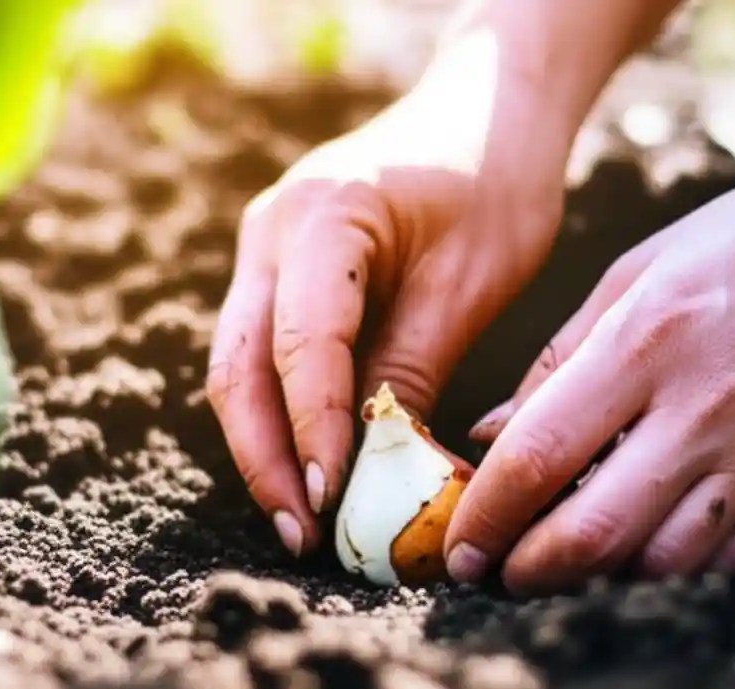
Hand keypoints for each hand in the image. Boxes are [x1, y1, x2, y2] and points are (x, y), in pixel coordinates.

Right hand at [206, 34, 578, 555]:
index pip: (302, 342)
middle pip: (239, 364)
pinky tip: (310, 465)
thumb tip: (376, 470)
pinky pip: (263, 353)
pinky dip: (280, 412)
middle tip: (303, 533)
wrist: (488, 109)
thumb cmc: (495, 180)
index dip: (312, 429)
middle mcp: (271, 230)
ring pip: (239, 366)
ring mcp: (265, 249)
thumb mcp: (468, 282)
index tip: (331, 500)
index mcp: (321, 215)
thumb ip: (410, 369)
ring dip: (265, 444)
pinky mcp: (279, 272)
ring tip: (304, 518)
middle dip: (265, 456)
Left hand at [446, 141, 734, 593]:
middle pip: (592, 532)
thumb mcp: (640, 267)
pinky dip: (673, 572)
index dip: (484, 515)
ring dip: (595, 580)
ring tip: (561, 564)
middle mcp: (703, 409)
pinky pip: (729, 562)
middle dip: (526, 569)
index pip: (537, 456)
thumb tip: (491, 432)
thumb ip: (560, 357)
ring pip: (660, 563)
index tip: (459, 542)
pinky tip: (641, 556)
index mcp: (645, 341)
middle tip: (495, 572)